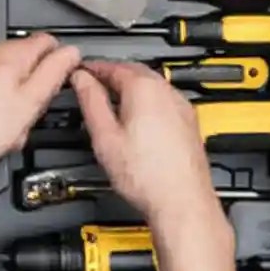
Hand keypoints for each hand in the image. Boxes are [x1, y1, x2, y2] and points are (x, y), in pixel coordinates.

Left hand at [0, 34, 80, 185]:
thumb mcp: (32, 102)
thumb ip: (55, 72)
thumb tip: (69, 53)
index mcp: (10, 54)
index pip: (48, 41)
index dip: (60, 61)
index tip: (62, 80)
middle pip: (26, 58)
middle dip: (35, 82)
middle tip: (33, 109)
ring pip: (6, 74)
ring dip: (16, 94)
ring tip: (12, 121)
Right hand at [70, 60, 228, 240]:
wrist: (182, 204)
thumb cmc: (148, 178)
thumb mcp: (105, 137)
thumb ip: (91, 103)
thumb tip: (82, 81)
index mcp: (145, 90)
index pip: (112, 67)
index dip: (92, 68)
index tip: (80, 72)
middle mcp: (168, 93)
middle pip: (135, 72)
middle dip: (112, 75)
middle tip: (92, 83)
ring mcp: (182, 108)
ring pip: (152, 86)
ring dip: (130, 88)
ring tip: (110, 101)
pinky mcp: (189, 124)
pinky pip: (164, 102)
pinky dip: (146, 103)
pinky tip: (136, 120)